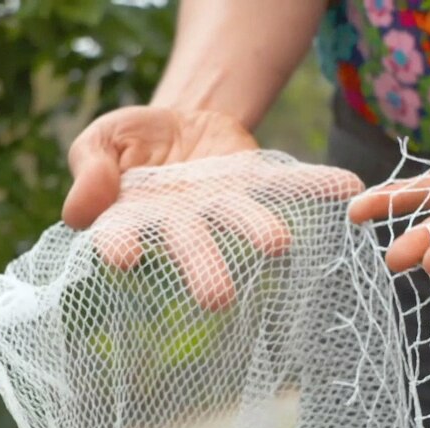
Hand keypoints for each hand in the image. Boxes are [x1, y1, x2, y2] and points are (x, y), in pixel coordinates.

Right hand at [65, 106, 362, 309]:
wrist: (179, 126)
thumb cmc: (129, 146)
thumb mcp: (99, 141)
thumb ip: (89, 168)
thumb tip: (81, 210)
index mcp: (131, 221)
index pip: (121, 237)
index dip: (122, 247)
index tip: (123, 258)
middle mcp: (181, 223)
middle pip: (190, 245)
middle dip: (203, 269)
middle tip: (218, 298)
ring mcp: (223, 205)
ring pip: (239, 220)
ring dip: (257, 232)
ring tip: (278, 243)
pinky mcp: (256, 182)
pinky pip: (288, 184)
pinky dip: (316, 186)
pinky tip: (347, 186)